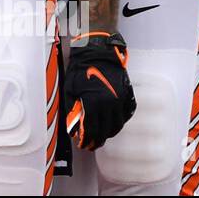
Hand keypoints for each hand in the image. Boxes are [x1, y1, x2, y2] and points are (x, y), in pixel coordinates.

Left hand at [63, 31, 136, 150]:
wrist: (97, 52)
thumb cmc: (81, 69)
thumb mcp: (71, 90)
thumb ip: (72, 111)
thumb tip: (73, 128)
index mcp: (94, 103)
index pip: (93, 130)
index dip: (88, 141)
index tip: (84, 145)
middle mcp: (110, 104)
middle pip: (107, 130)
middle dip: (99, 139)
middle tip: (93, 143)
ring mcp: (121, 99)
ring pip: (118, 124)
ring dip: (110, 132)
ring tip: (103, 134)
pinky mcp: (128, 94)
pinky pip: (127, 113)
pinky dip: (121, 120)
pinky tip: (114, 121)